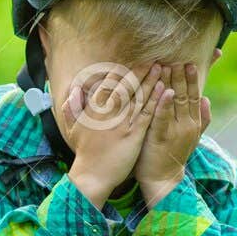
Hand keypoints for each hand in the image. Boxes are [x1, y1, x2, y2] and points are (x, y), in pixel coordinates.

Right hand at [59, 63, 162, 206]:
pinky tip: (163, 90)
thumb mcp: (73, 128)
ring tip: (162, 69)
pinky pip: (146, 114)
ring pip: (138, 97)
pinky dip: (155, 101)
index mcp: (94, 109)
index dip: (122, 71)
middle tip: (152, 60)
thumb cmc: (84, 152)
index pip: (109, 84)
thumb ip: (73, 107)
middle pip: (126, 87)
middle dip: (140, 72)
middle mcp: (108, 113)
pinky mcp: (133, 135)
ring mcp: (121, 123)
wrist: (92, 176)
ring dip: (151, 81)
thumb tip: (74, 90)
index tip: (132, 61)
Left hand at [135, 63, 211, 205]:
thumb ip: (202, 119)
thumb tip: (207, 99)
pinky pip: (162, 117)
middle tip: (179, 57)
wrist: (163, 181)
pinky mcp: (160, 137)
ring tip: (170, 65)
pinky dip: (163, 103)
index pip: (195, 95)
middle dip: (182, 75)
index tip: (192, 60)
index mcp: (193, 122)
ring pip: (175, 102)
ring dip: (172, 82)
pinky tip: (163, 90)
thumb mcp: (191, 137)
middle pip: (185, 94)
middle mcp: (187, 124)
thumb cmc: (172, 156)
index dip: (194, 78)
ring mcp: (175, 131)